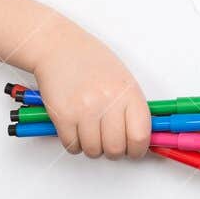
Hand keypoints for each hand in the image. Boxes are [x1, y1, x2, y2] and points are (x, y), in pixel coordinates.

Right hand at [30, 19, 151, 158]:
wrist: (59, 47)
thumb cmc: (92, 61)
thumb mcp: (122, 79)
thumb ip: (132, 107)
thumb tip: (139, 137)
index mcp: (128, 93)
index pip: (140, 136)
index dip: (137, 149)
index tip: (133, 150)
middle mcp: (108, 102)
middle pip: (116, 148)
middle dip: (113, 151)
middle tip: (109, 142)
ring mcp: (84, 110)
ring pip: (93, 151)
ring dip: (92, 147)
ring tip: (90, 132)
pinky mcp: (62, 116)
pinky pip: (72, 146)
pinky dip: (74, 144)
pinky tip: (76, 130)